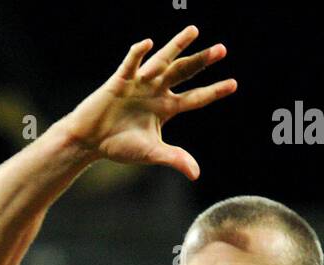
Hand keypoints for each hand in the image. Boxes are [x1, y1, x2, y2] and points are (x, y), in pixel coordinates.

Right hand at [62, 28, 235, 179]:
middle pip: (184, 72)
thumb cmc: (119, 145)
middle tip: (222, 50)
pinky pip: (131, 64)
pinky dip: (138, 54)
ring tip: (193, 31)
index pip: (195, 98)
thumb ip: (174, 159)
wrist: (90, 140)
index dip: (213, 91)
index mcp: (165, 108)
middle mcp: (156, 91)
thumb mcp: (151, 153)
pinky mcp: (120, 80)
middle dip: (202, 61)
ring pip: (162, 60)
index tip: (233, 84)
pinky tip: (148, 43)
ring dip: (177, 46)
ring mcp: (139, 83)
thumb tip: (196, 174)